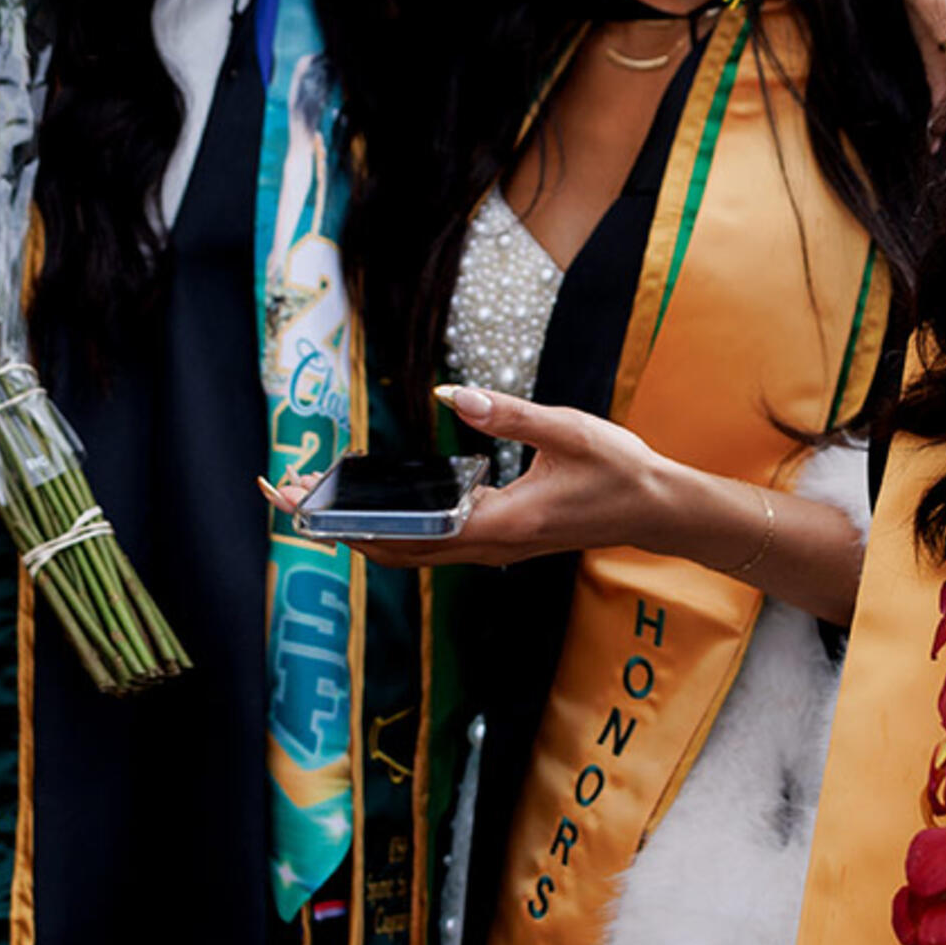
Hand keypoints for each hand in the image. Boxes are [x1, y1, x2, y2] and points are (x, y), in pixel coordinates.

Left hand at [273, 387, 693, 570]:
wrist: (658, 510)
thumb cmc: (619, 470)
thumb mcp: (568, 431)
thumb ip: (508, 413)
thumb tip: (453, 394)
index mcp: (501, 523)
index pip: (407, 530)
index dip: (349, 519)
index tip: (305, 502)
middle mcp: (490, 547)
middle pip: (395, 546)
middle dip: (337, 524)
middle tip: (287, 493)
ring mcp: (494, 550)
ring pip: (411, 550)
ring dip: (361, 529)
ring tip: (319, 501)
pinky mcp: (500, 543)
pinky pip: (432, 544)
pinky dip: (394, 529)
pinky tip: (379, 506)